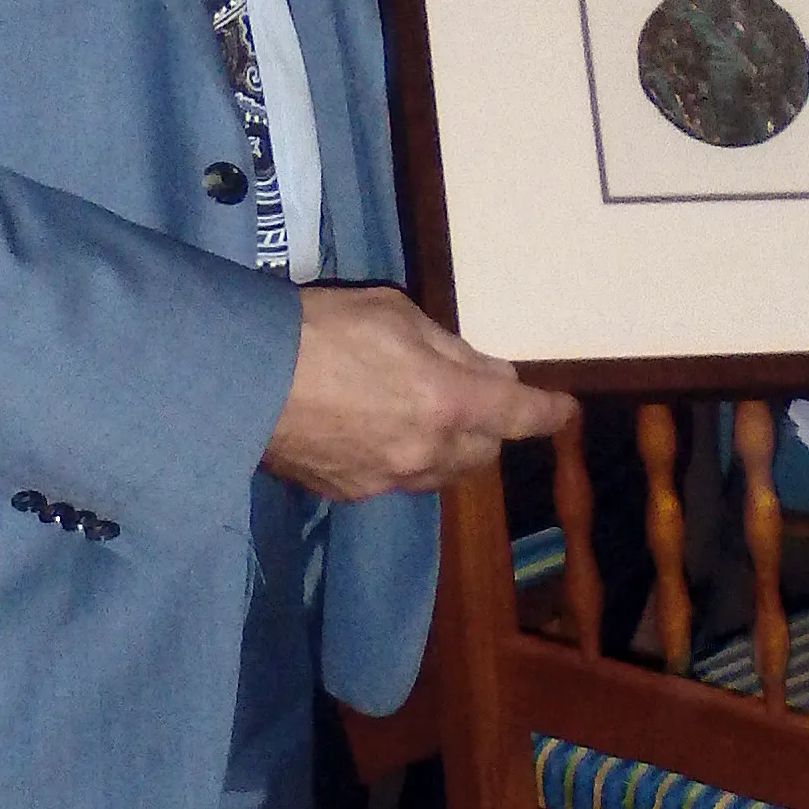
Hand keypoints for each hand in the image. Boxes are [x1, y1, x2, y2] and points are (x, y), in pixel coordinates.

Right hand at [265, 284, 577, 500]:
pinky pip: (399, 480)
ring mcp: (387, 481)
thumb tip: (485, 372)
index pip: (520, 416)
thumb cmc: (325, 329)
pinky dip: (407, 458)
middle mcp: (426, 453)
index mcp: (448, 402)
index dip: (549, 414)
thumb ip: (449, 348)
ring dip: (452, 449)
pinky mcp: (350, 494)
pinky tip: (381, 430)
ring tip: (430, 416)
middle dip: (491, 428)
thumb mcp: (397, 314)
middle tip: (475, 396)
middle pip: (484, 454)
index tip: (566, 411)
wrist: (242, 380)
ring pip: (443, 475)